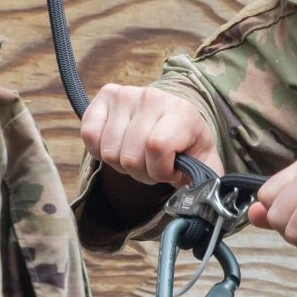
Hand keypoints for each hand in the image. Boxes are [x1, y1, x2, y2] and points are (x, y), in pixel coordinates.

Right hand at [80, 85, 221, 184]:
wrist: (175, 117)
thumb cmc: (187, 145)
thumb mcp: (204, 163)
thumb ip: (207, 183)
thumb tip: (202, 201)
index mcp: (182, 112)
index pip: (157, 146)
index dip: (160, 171)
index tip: (171, 172)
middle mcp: (153, 98)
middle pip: (130, 155)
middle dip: (142, 172)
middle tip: (153, 165)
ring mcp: (127, 95)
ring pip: (110, 151)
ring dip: (122, 164)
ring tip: (139, 156)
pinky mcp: (105, 96)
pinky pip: (89, 135)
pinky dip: (100, 150)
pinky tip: (118, 146)